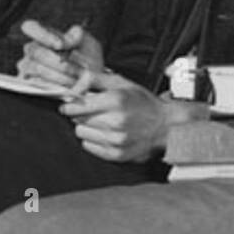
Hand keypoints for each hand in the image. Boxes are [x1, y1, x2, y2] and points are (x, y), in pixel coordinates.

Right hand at [16, 21, 103, 86]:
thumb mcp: (87, 42)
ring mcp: (28, 67)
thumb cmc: (87, 56)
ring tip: (77, 78)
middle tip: (77, 68)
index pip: (30, 27)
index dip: (41, 35)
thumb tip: (61, 44)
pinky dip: (55, 86)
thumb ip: (76, 37)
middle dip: (57, 61)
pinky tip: (69, 87)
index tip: (59, 45)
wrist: (92, 78)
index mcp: (45, 35)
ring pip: (36, 69)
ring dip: (59, 75)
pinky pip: (36, 85)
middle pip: (35, 51)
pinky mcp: (30, 85)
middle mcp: (33, 50)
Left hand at [59, 71, 199, 162]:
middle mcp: (116, 121)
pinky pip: (89, 146)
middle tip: (95, 111)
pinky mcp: (116, 154)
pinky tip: (107, 133)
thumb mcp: (122, 83)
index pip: (78, 106)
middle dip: (82, 114)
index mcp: (116, 100)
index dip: (70, 105)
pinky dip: (94, 139)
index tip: (68, 105)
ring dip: (88, 127)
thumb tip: (73, 87)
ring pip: (81, 133)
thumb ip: (94, 79)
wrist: (164, 125)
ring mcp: (116, 140)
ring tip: (103, 122)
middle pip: (78, 119)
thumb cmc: (142, 102)